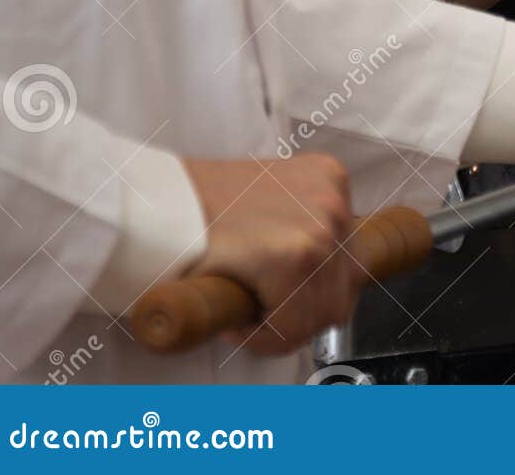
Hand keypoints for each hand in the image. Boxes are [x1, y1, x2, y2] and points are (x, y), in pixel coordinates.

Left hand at [181, 154, 364, 355]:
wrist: (167, 190)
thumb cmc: (178, 238)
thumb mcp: (205, 299)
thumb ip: (243, 326)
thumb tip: (255, 339)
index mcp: (296, 256)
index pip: (302, 326)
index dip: (267, 339)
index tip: (243, 328)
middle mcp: (326, 221)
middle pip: (333, 304)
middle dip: (296, 318)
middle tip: (261, 313)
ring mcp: (332, 194)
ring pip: (348, 271)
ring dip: (317, 286)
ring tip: (276, 284)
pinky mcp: (330, 175)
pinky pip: (345, 230)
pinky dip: (325, 248)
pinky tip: (293, 250)